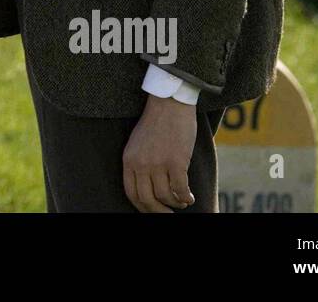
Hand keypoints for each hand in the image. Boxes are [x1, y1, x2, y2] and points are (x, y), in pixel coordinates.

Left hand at [122, 94, 198, 211]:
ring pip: (166, 197)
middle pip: (147, 200)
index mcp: (129, 160)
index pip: (131, 193)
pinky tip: (189, 196)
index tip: (152, 210)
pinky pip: (180, 190)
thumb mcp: (137, 144)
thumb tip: (148, 189)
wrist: (169, 104)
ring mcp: (157, 163)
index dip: (142, 207)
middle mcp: (140, 164)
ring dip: (175, 203)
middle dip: (159, 211)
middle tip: (168, 213)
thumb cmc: (156, 124)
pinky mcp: (175, 162)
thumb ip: (138, 164)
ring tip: (182, 202)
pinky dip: (186, 197)